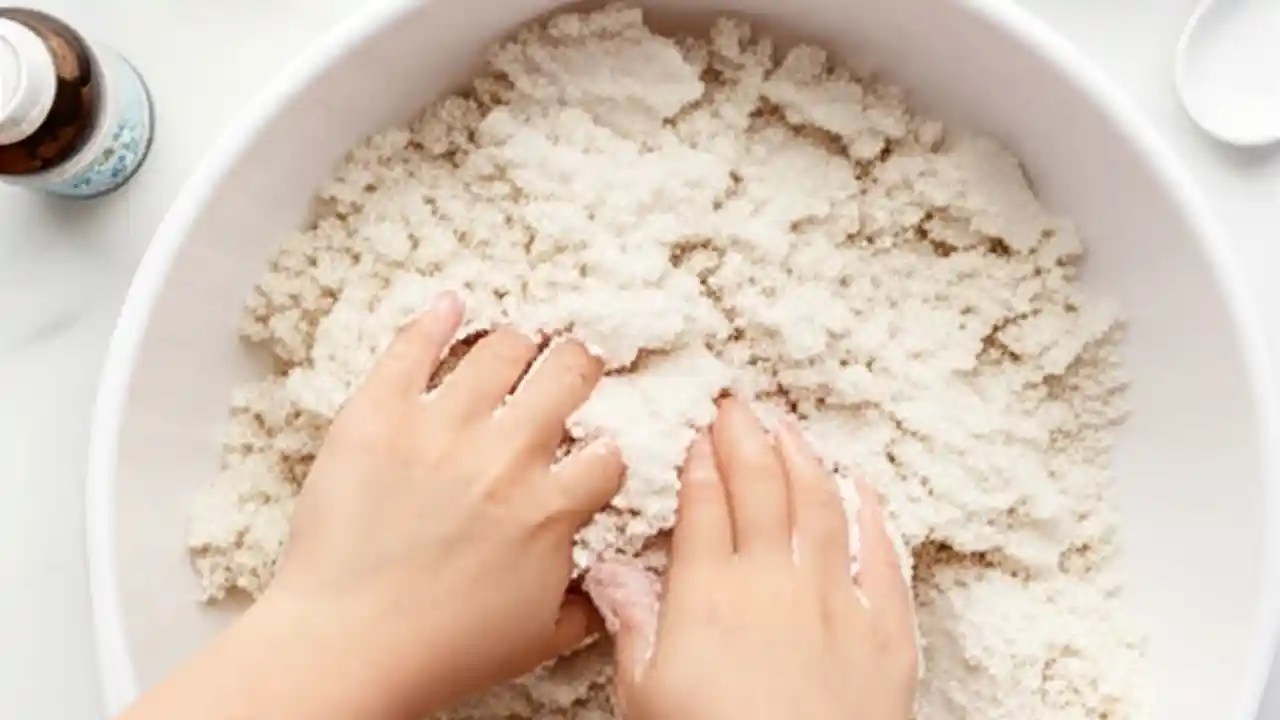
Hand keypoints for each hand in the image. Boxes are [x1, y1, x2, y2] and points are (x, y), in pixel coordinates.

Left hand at [262, 291, 623, 715]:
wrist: (345, 644)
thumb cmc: (440, 651)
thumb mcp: (538, 640)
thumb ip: (587, 605)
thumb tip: (613, 589)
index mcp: (549, 508)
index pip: (607, 454)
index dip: (607, 449)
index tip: (596, 446)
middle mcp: (506, 455)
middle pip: (567, 376)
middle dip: (579, 364)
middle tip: (575, 363)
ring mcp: (441, 427)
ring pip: (501, 350)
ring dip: (520, 342)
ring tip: (522, 340)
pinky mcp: (380, 413)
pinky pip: (414, 346)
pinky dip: (437, 319)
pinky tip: (451, 305)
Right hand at [586, 398, 916, 719]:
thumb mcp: (646, 697)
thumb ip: (631, 625)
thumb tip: (605, 575)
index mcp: (708, 595)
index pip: (704, 504)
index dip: (701, 461)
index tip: (698, 433)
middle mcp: (773, 582)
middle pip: (760, 485)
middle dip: (745, 436)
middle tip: (736, 404)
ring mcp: (835, 600)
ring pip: (820, 504)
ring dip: (803, 458)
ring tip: (788, 428)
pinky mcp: (887, 629)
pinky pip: (882, 553)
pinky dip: (870, 513)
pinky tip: (861, 487)